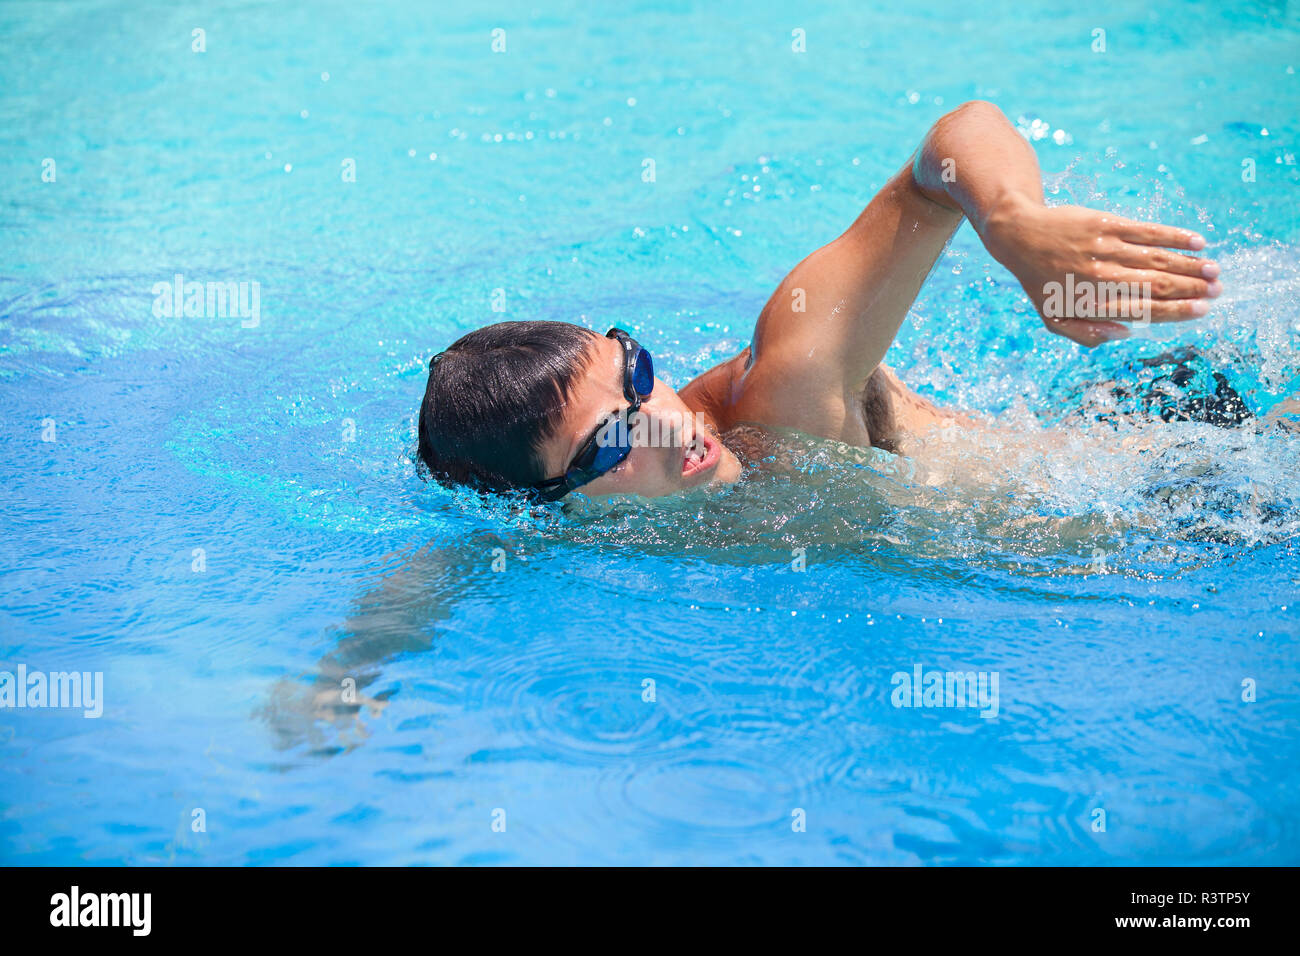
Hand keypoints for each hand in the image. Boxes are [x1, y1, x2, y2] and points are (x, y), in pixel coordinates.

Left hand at [982, 200, 1220, 346]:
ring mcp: (1106, 248)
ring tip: (1214, 271)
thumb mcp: (1054, 319)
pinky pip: (1149, 230)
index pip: (1143, 309)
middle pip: (1157, 284)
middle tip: (1218, 291)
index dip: (1176, 311)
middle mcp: (1101, 276)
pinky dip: (1176, 236)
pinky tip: (1198, 242)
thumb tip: (1127, 333)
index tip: (1202, 311)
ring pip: (1158, 258)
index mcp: (1091, 303)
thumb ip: (1087, 334)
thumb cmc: (1041, 282)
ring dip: (1191, 265)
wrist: (1021, 236)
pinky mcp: (1109, 224)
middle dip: (1192, 289)